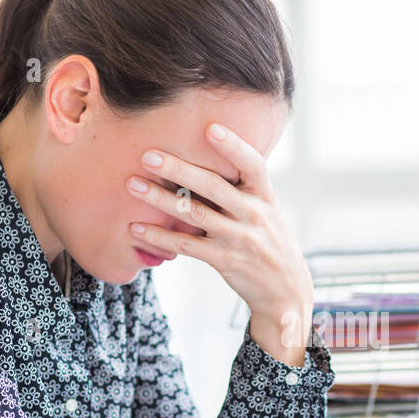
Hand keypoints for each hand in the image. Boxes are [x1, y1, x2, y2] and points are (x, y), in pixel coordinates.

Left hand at [125, 123, 313, 365]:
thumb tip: (206, 158)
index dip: (233, 146)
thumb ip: (242, 189)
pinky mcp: (224, 260)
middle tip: (148, 155)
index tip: (210, 128)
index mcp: (265, 196)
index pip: (253, 165)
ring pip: (194, 214)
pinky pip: (187, 246)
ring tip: (133, 185)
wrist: (285, 289)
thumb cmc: (268, 241)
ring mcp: (238, 239)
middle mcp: (253, 214)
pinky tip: (137, 228)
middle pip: (213, 186)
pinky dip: (160, 236)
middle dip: (178, 169)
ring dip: (160, 199)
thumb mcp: (267, 211)